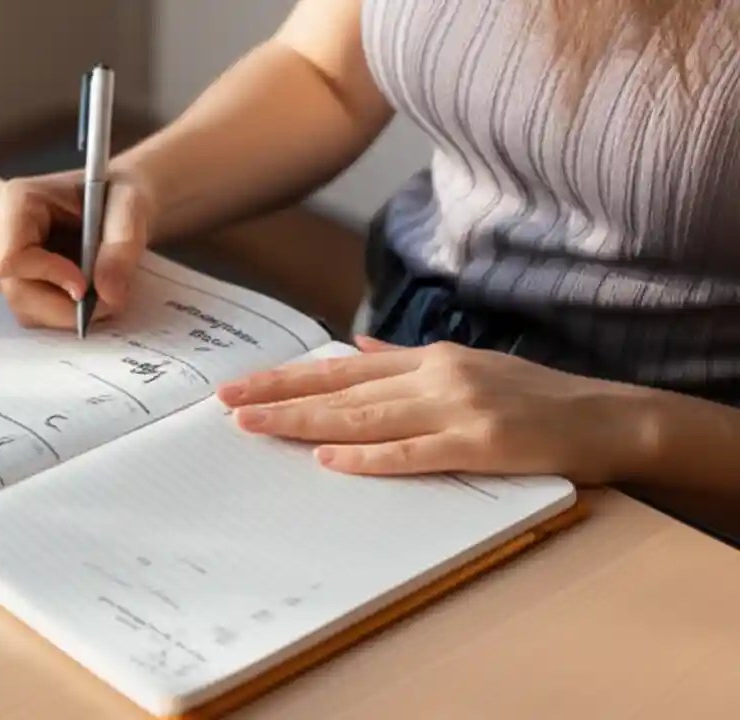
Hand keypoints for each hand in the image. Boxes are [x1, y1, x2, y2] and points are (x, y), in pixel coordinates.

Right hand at [0, 170, 153, 328]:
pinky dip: (65, 313)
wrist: (118, 199)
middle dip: (63, 307)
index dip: (48, 276)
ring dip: (67, 312)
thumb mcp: (131, 207)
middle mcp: (1, 230)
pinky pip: (34, 311)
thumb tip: (108, 295)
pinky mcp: (19, 278)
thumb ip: (122, 247)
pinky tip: (89, 296)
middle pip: (16, 290)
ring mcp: (7, 258)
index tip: (87, 286)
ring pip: (24, 307)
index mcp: (18, 201)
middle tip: (107, 303)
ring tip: (103, 297)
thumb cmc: (119, 191)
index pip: (12, 257)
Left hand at [217, 338, 656, 483]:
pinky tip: (331, 460)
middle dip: (279, 397)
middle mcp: (434, 375)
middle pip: (340, 390)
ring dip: (305, 423)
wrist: (605, 416)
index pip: (340, 370)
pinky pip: (413, 453)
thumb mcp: (466, 363)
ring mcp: (457, 408)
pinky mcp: (480, 443)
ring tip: (256, 426)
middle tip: (226, 403)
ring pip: (364, 416)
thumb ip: (404, 359)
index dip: (287, 378)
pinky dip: (370, 458)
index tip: (241, 385)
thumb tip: (352, 347)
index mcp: (427, 358)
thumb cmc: (531, 395)